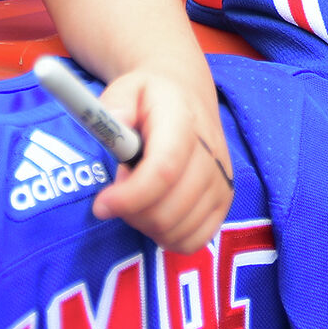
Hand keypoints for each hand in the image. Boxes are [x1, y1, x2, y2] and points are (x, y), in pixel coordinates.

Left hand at [90, 70, 233, 252]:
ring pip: (178, 229)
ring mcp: (223, 179)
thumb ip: (115, 106)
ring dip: (146, 225)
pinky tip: (156, 213)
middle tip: (117, 192)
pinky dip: (169, 236)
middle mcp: (212, 152)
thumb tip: (112, 126)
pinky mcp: (226, 200)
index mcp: (183, 122)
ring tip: (137, 197)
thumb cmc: (150, 97)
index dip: (130, 196)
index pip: (164, 170)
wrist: (186, 94)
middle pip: (168, 209)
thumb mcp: (126, 88)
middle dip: (131, 212)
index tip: (101, 204)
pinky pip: (195, 240)